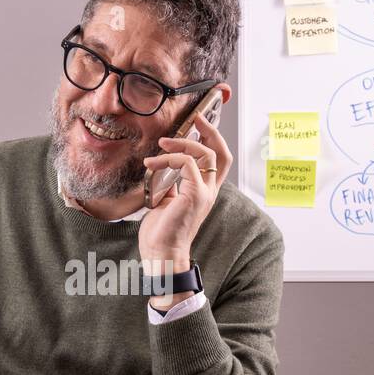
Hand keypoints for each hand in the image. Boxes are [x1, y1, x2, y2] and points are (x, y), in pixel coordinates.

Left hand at [138, 109, 232, 307]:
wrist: (160, 255)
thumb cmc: (161, 233)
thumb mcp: (165, 201)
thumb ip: (170, 184)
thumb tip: (161, 167)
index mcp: (204, 192)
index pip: (218, 161)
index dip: (213, 139)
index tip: (198, 124)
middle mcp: (209, 192)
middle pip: (221, 153)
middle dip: (211, 130)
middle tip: (195, 118)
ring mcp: (204, 193)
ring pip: (205, 153)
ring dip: (182, 143)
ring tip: (162, 144)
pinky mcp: (194, 195)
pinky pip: (187, 164)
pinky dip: (169, 158)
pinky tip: (152, 163)